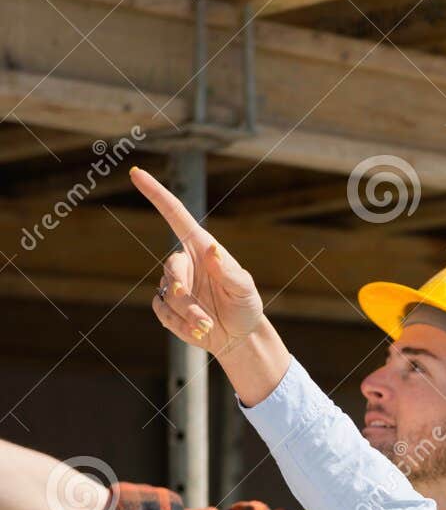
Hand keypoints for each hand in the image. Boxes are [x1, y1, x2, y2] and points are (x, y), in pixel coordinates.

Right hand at [130, 166, 263, 357]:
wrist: (239, 336)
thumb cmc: (245, 306)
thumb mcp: (244, 288)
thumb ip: (228, 270)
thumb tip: (211, 249)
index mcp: (200, 247)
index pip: (175, 215)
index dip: (156, 194)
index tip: (137, 173)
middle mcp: (184, 262)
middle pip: (171, 271)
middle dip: (186, 298)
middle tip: (206, 320)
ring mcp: (174, 283)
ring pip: (167, 295)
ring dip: (188, 316)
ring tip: (208, 327)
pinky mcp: (167, 306)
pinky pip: (162, 312)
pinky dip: (180, 325)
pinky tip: (198, 331)